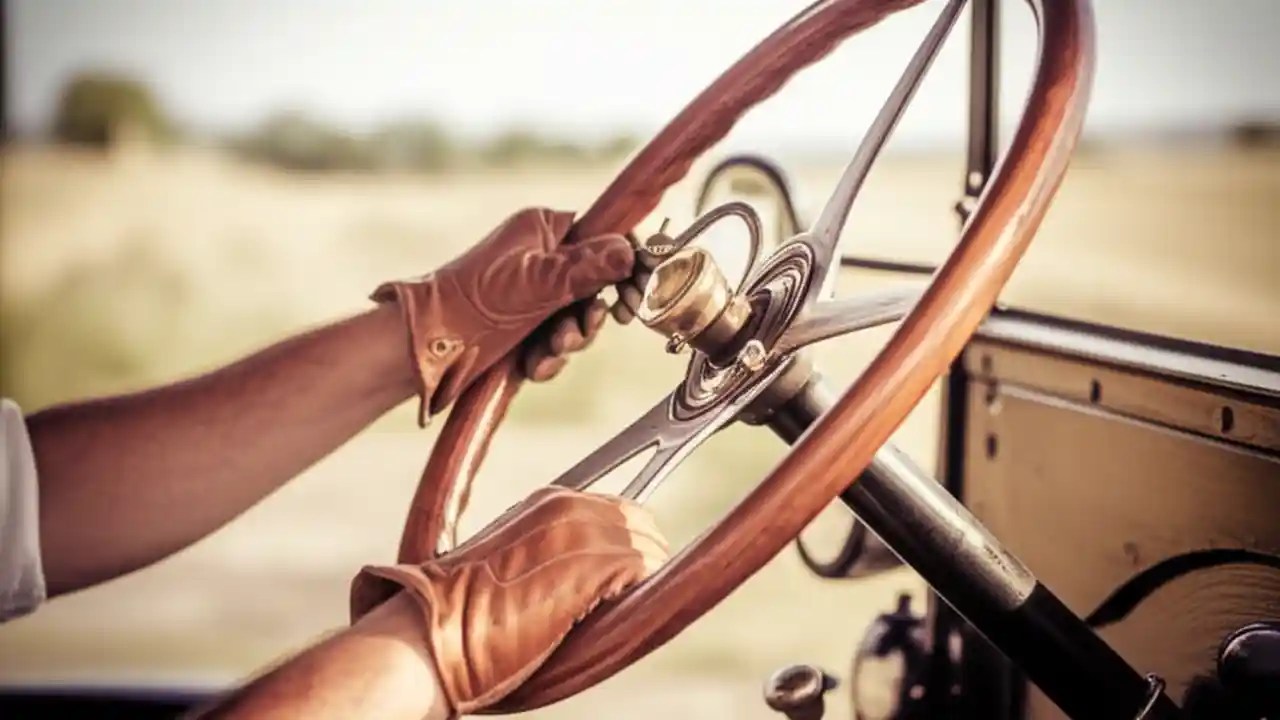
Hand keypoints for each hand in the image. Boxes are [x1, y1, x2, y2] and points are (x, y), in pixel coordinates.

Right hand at [350, 487, 668, 715]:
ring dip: (641, 579)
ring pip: (649, 545)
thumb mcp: (510, 564)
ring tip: (614, 609)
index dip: (626, 539)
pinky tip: (613, 611)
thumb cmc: (458, 615)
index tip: (629, 566)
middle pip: (640, 520)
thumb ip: (550, 556)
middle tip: (624, 595)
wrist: (431, 633)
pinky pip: (645, 568)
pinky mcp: (590, 565)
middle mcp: (567, 506)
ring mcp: (581, 533)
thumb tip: (585, 576)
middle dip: (641, 557)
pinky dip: (640, 590)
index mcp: (548, 502)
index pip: (617, 508)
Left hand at [372, 208, 634, 424]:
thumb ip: (588, 267)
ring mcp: (535, 294)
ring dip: (570, 341)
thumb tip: (630, 251)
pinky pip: (557, 343)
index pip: (604, 236)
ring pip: (578, 319)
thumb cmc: (475, 301)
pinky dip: (550, 358)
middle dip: (588, 316)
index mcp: (545, 230)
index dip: (625, 265)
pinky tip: (534, 367)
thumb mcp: (539, 281)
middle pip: (596, 285)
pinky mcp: (526, 327)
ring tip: (550, 351)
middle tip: (581, 330)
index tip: (634, 294)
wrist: (430, 346)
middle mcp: (543, 258)